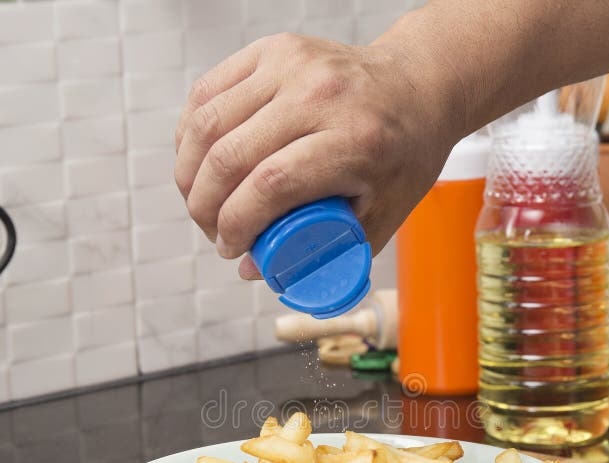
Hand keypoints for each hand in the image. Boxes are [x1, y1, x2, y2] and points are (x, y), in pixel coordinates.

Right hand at [175, 32, 463, 278]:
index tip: (229, 248)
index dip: (236, 224)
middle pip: (232, 156)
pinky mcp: (271, 49)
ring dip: (190, 173)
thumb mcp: (381, 218)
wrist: (418, 87)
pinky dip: (190, 133)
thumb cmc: (403, 159)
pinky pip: (208, 91)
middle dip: (205, 207)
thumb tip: (249, 268)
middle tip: (212, 232)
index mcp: (356, 142)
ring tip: (200, 203)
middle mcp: (321, 95)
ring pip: (209, 123)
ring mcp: (292, 64)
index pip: (271, 186)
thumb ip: (322, 252)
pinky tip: (198, 162)